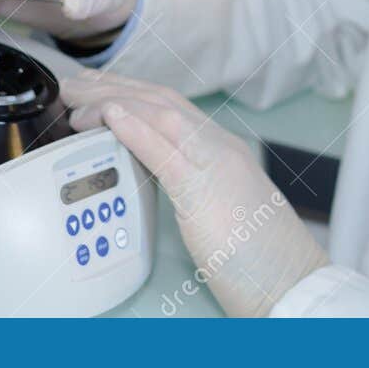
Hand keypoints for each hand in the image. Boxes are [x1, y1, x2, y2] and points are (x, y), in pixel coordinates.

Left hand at [62, 71, 328, 316]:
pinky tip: (109, 115)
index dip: (131, 93)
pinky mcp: (208, 190)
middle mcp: (220, 149)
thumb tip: (155, 183)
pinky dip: (135, 128)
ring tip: (77, 97)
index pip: (171, 108)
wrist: (293, 283)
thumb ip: (191, 190)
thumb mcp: (220, 214)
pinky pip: (167, 150)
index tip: (98, 90)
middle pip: (160, 102)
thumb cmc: (260, 262)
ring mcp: (217, 165)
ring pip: (160, 115)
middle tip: (75, 84)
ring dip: (112, 100)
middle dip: (113, 88)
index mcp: (223, 153)